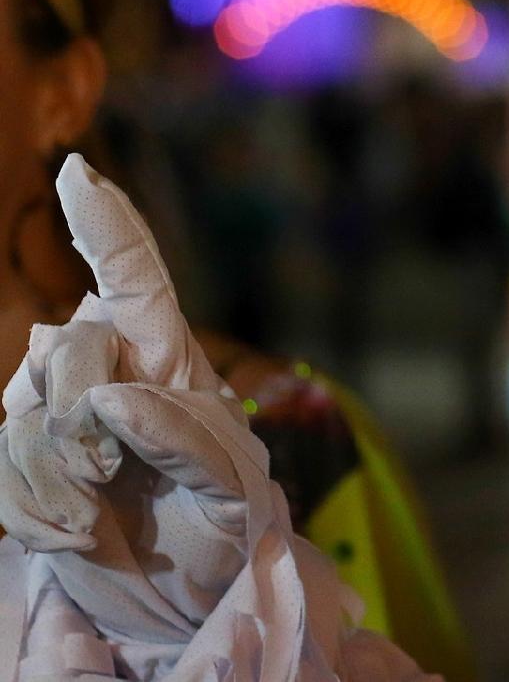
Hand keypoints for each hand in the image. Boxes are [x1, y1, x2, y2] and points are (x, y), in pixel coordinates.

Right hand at [0, 155, 268, 648]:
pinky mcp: (20, 461)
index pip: (137, 274)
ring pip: (23, 414)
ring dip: (58, 479)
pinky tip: (71, 535)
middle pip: (67, 350)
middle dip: (83, 420)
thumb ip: (185, 433)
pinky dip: (32, 509)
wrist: (186, 594)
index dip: (105, 222)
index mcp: (168, 354)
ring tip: (101, 515)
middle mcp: (104, 367)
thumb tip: (115, 396)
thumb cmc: (225, 524)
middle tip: (114, 478)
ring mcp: (53, 412)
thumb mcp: (231, 483)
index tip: (78, 171)